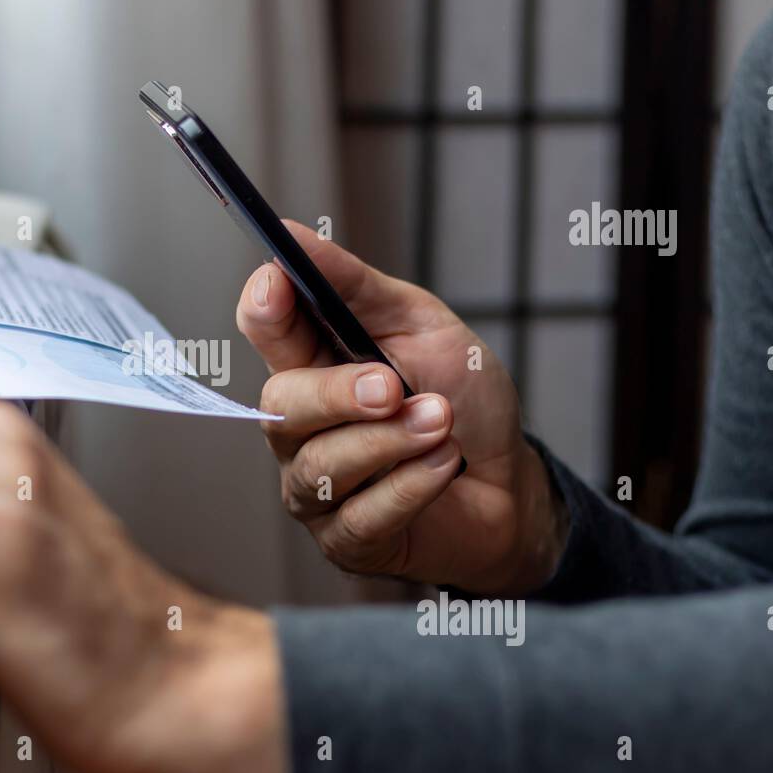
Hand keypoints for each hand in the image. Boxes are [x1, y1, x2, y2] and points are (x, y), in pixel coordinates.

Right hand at [236, 221, 565, 594]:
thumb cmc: (460, 398)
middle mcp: (301, 427)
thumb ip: (355, 285)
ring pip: (320, 465)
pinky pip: (359, 516)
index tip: (280, 284)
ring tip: (442, 424)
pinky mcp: (344, 539)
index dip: (262, 307)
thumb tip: (289, 233)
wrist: (510, 482)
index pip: (263, 330)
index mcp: (312, 363)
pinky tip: (445, 466)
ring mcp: (316, 487)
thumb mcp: (421, 324)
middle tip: (394, 387)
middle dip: (339, 394)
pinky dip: (410, 486)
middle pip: (279, 406)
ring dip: (391, 442)